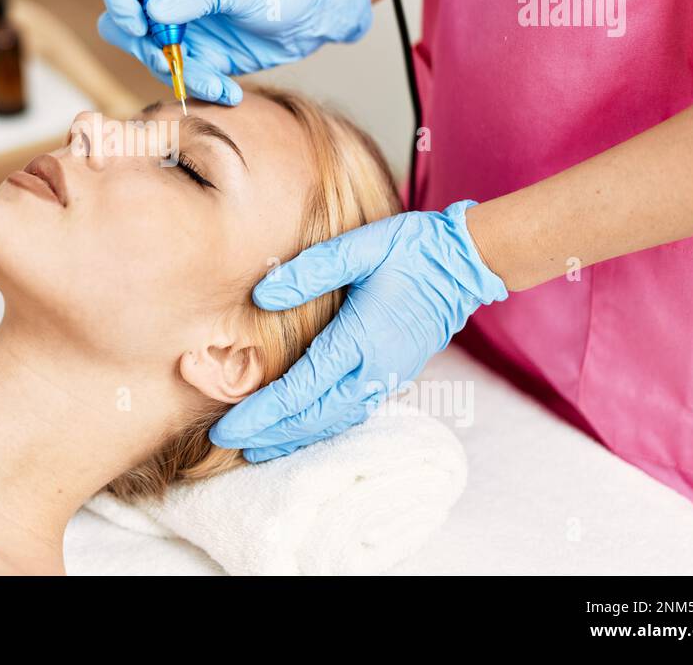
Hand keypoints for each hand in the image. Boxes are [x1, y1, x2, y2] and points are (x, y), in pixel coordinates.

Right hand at [96, 0, 372, 104]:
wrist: (315, 14)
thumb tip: (154, 9)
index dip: (120, 5)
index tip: (143, 25)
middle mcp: (171, 2)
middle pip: (122, 27)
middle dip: (142, 49)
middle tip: (169, 59)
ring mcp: (184, 33)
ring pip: (152, 61)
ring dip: (180, 76)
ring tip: (218, 80)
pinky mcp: (201, 59)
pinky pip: (184, 80)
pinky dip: (203, 89)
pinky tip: (230, 90)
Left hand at [209, 200, 508, 460]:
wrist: (465, 263)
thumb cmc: (412, 249)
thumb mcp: (360, 246)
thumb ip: (311, 270)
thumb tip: (263, 295)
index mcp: (360, 339)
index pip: (300, 390)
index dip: (260, 414)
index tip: (228, 430)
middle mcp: (374, 368)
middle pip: (313, 416)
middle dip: (269, 433)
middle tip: (230, 443)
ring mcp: (388, 375)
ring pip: (334, 420)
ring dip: (295, 435)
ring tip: (260, 445)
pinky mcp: (394, 374)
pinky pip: (351, 411)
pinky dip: (322, 425)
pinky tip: (303, 427)